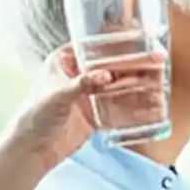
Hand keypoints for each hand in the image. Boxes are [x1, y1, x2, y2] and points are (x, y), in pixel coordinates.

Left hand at [5, 44, 164, 170]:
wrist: (32, 150)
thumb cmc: (35, 116)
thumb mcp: (58, 95)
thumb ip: (83, 84)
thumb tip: (107, 75)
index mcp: (63, 61)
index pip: (93, 46)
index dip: (114, 42)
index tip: (136, 39)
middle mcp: (77, 75)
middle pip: (109, 65)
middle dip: (130, 62)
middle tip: (154, 59)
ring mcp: (87, 95)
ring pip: (115, 84)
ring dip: (134, 82)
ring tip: (157, 77)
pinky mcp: (93, 115)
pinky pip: (116, 106)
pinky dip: (130, 104)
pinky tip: (148, 101)